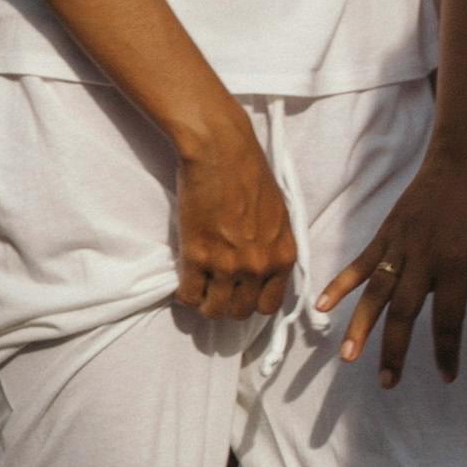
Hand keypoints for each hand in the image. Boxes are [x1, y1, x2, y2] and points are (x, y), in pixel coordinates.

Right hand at [169, 114, 296, 319]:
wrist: (222, 154)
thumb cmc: (250, 176)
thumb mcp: (279, 216)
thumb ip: (272, 247)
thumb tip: (260, 266)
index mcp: (283, 256)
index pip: (270, 305)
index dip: (250, 303)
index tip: (239, 294)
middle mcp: (259, 266)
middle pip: (240, 312)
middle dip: (226, 307)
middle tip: (214, 293)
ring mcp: (228, 264)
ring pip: (214, 310)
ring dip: (204, 304)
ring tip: (198, 290)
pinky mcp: (197, 256)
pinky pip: (189, 294)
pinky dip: (185, 294)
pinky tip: (183, 282)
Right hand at [318, 139, 466, 380]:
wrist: (465, 158)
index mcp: (456, 265)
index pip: (449, 319)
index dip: (446, 351)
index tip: (445, 377)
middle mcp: (423, 259)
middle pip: (404, 314)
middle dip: (394, 351)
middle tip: (387, 382)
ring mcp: (399, 246)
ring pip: (376, 294)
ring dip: (360, 327)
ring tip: (347, 356)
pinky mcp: (385, 234)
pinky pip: (360, 264)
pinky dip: (340, 285)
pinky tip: (322, 307)